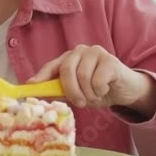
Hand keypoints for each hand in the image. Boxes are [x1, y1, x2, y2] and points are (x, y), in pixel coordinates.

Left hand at [28, 44, 155, 113]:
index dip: (41, 76)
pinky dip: (100, 91)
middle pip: (67, 70)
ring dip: (89, 93)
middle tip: (80, 103)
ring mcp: (96, 52)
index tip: (31, 86)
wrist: (125, 90)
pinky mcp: (110, 60)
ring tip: (96, 95)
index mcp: (69, 58)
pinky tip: (106, 88)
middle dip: (71, 91)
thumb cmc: (98, 89)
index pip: (52, 66)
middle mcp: (80, 51)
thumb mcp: (78, 92)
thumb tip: (40, 93)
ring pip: (83, 76)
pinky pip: (98, 80)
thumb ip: (61, 90)